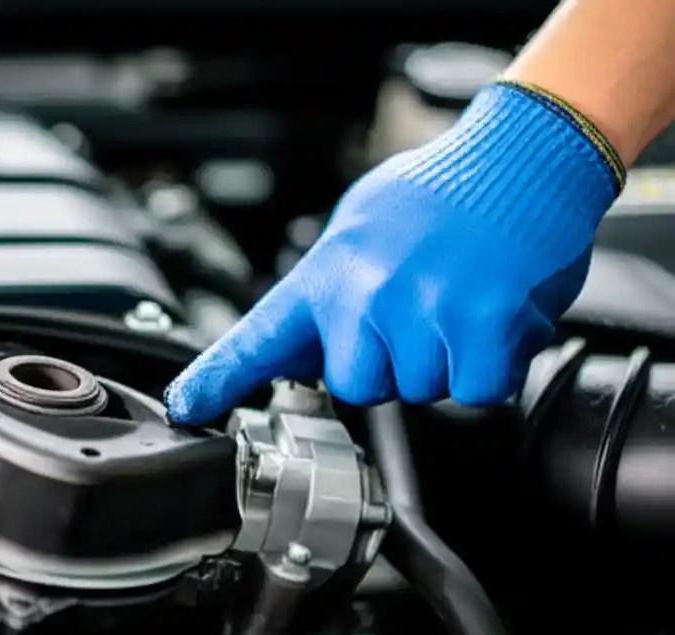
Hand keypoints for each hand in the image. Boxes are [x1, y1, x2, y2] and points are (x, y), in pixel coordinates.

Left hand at [166, 81, 622, 424]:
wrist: (520, 155)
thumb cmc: (443, 192)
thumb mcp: (360, 230)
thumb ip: (331, 293)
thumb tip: (303, 353)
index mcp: (326, 272)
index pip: (260, 338)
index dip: (218, 379)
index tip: (186, 406)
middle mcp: (363, 295)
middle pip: (358, 387)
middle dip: (393, 365)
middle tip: (420, 313)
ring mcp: (419, 311)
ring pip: (423, 390)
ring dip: (447, 359)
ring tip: (462, 299)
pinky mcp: (480, 326)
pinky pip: (477, 391)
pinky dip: (493, 366)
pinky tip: (493, 318)